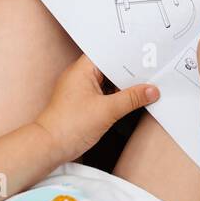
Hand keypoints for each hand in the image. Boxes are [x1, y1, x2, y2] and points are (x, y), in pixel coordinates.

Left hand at [35, 54, 158, 161]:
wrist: (49, 147)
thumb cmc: (68, 126)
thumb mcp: (107, 111)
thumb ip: (132, 99)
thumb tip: (150, 91)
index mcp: (82, 69)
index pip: (109, 53)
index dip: (127, 54)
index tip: (145, 57)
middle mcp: (79, 76)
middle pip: (109, 68)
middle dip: (128, 72)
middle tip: (148, 73)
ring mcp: (80, 89)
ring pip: (107, 81)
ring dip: (122, 86)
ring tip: (142, 87)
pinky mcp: (82, 102)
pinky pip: (103, 93)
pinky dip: (115, 96)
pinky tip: (128, 100)